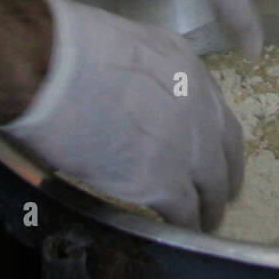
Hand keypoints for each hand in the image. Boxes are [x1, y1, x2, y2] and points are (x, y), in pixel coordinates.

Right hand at [2, 0, 242, 228]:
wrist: (54, 70)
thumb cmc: (72, 49)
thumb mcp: (130, 46)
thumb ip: (146, 73)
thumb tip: (133, 94)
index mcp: (187, 68)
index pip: (214, 108)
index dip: (214, 134)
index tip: (214, 149)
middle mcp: (198, 104)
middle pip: (224, 148)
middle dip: (224, 174)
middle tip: (222, 193)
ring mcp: (186, 143)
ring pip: (210, 184)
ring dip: (209, 206)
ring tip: (206, 220)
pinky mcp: (164, 180)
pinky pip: (184, 210)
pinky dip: (185, 225)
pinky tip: (182, 232)